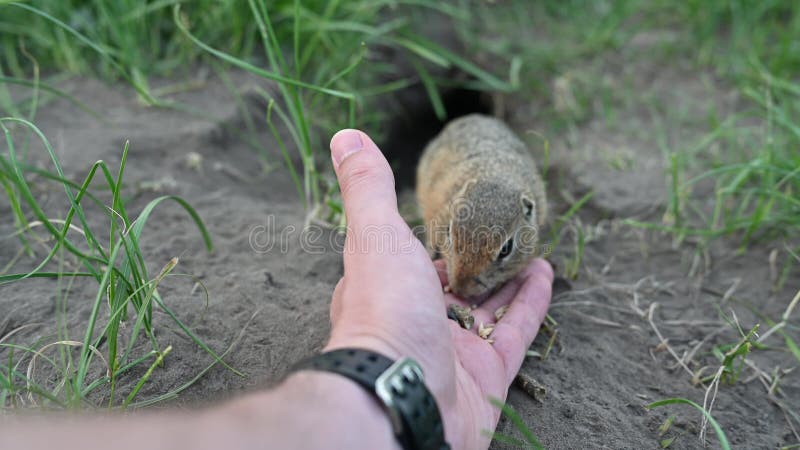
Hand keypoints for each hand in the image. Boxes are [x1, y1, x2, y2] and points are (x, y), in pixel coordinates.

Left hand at [325, 129, 552, 449]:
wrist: (401, 394)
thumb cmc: (383, 310)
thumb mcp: (375, 234)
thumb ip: (367, 188)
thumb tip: (344, 136)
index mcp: (389, 289)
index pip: (414, 258)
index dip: (435, 237)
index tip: (458, 215)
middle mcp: (419, 320)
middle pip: (456, 284)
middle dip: (479, 258)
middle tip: (505, 228)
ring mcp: (455, 349)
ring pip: (488, 307)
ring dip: (509, 275)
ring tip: (529, 244)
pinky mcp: (488, 374)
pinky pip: (516, 332)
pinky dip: (531, 302)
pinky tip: (545, 272)